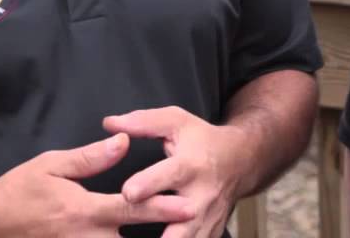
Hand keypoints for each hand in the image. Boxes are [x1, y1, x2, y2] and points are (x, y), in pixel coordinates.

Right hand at [0, 133, 195, 237]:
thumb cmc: (20, 190)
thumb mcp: (52, 165)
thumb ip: (90, 157)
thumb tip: (123, 142)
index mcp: (84, 210)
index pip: (132, 208)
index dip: (162, 207)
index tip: (187, 205)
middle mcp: (85, 237)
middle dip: (160, 236)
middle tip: (188, 224)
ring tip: (171, 237)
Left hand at [103, 107, 251, 237]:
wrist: (241, 161)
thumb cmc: (202, 140)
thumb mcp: (176, 121)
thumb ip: (142, 122)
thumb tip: (108, 123)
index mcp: (190, 165)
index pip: (171, 175)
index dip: (149, 184)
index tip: (128, 193)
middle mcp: (201, 196)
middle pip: (184, 224)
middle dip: (166, 236)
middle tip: (135, 231)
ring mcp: (207, 219)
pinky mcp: (211, 233)